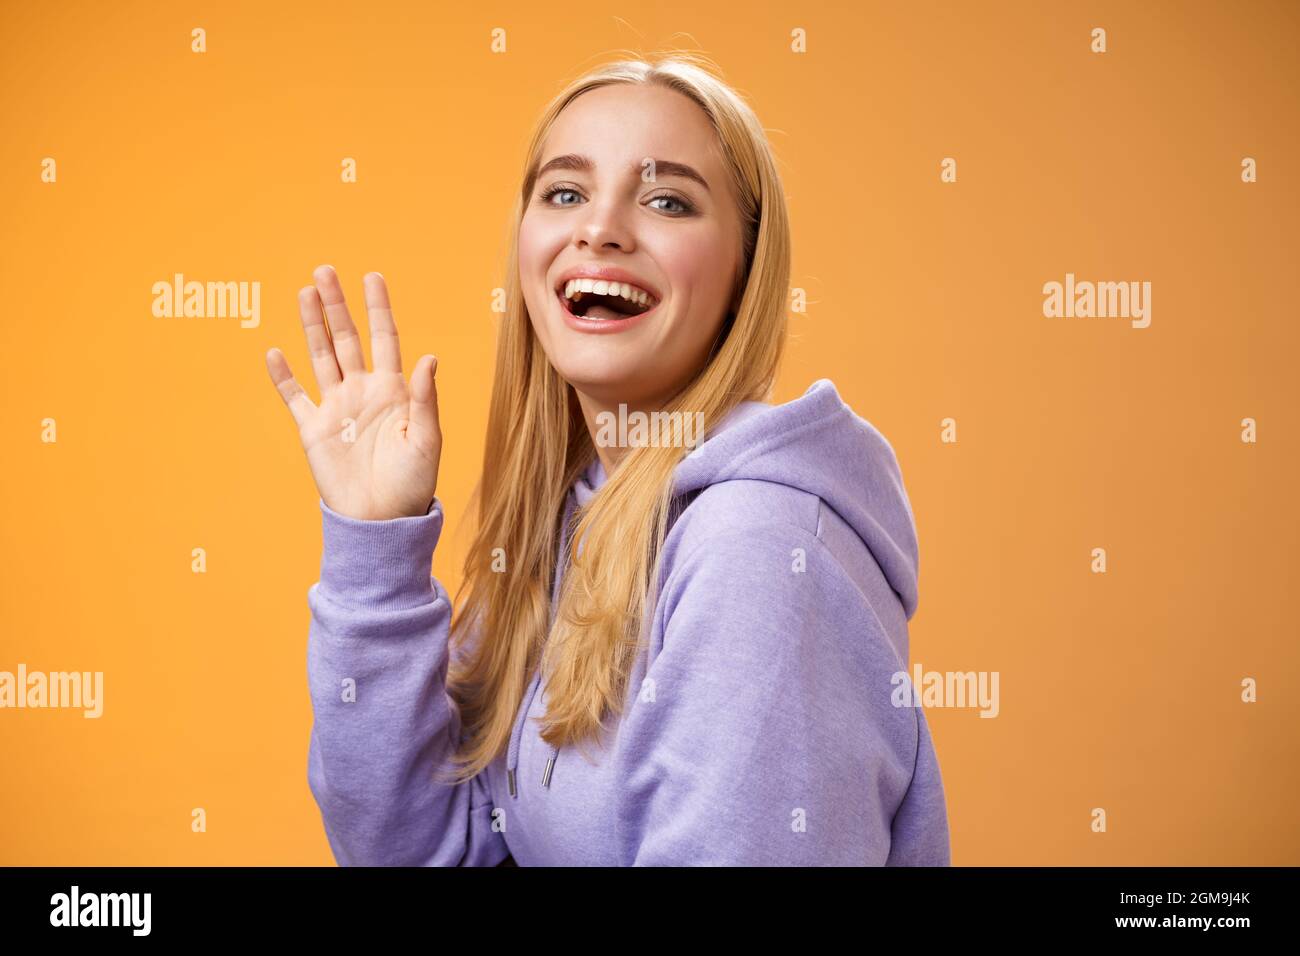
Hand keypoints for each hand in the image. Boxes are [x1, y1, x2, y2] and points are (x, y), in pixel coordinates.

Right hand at [265, 265, 440, 520]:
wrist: (381, 520)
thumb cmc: (412, 483)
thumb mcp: (427, 440)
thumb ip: (424, 400)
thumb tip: (428, 358)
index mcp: (393, 391)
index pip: (385, 338)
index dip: (379, 308)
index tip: (372, 276)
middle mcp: (363, 392)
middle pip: (347, 339)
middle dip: (337, 305)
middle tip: (325, 271)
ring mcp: (336, 408)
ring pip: (320, 357)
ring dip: (311, 326)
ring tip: (304, 293)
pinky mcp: (313, 429)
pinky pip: (295, 396)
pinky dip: (283, 376)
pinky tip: (275, 351)